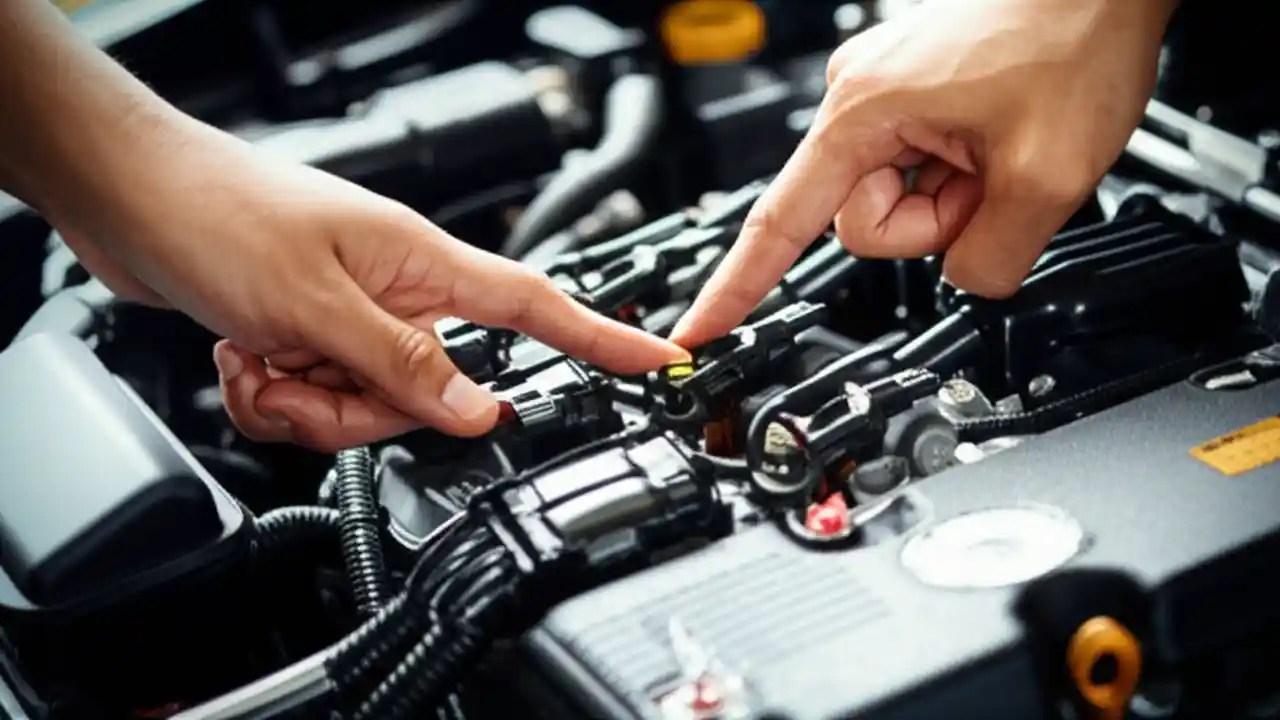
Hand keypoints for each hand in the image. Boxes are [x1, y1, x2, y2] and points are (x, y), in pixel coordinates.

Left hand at [58, 120, 687, 450]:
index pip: (535, 306)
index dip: (599, 338)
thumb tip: (480, 411)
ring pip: (367, 408)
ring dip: (303, 402)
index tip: (652, 360)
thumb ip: (405, 365)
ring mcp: (353, 317)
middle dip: (354, 407)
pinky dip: (276, 397)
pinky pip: (318, 404)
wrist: (130, 199)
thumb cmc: (220, 214)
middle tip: (300, 373)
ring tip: (259, 356)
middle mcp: (397, 293)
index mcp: (422, 264)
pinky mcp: (310, 336)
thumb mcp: (318, 303)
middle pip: (428, 392)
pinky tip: (244, 358)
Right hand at [671, 0, 1176, 347]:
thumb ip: (991, 261)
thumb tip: (967, 282)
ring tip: (1005, 152)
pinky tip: (999, 139)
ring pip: (899, 197)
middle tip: (996, 183)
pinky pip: (920, 166)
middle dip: (935, 222)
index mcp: (864, 110)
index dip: (738, 285)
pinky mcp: (913, 94)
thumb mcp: (1048, 177)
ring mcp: (885, 94)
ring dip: (957, 197)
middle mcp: (859, 97)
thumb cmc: (1075, 36)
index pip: (782, 222)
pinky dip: (964, 173)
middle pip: (865, 219)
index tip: (701, 327)